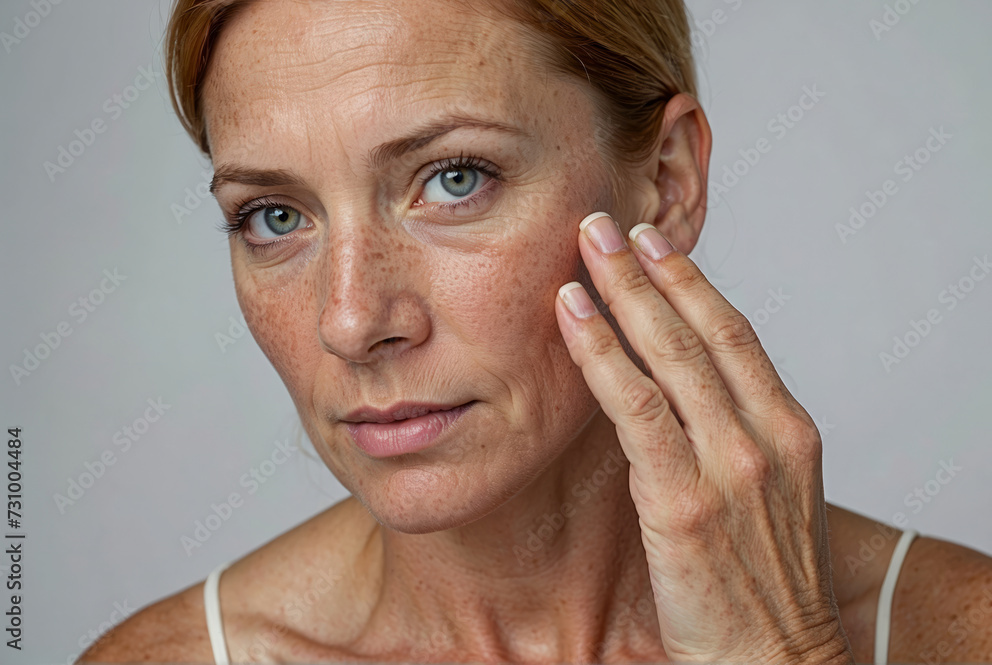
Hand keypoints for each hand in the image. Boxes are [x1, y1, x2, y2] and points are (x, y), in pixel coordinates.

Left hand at [554, 208, 854, 663]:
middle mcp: (767, 436)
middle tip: (609, 221)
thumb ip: (728, 438)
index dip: (692, 281)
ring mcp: (730, 466)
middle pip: (703, 328)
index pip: (735, 334)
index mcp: (788, 430)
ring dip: (623, 292)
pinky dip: (603, 354)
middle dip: (651, 268)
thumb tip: (674, 394)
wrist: (775, 661)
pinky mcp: (686, 501)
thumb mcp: (764, 495)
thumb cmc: (763, 584)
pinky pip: (637, 409)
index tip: (655, 243)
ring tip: (586, 245)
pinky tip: (574, 316)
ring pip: (671, 355)